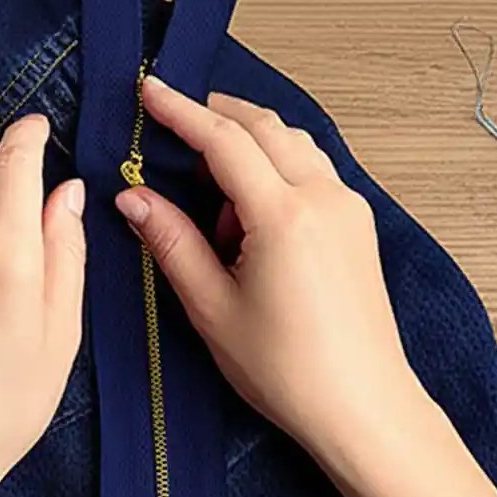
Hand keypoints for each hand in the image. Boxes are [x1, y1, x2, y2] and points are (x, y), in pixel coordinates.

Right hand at [115, 77, 496, 496]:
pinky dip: (276, 170)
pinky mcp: (358, 225)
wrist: (364, 408)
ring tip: (209, 195)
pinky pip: (312, 171)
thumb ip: (172, 242)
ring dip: (248, 146)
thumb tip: (132, 197)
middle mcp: (324, 198)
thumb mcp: (212, 308)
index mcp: (285, 216)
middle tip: (171, 125)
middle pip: (264, 126)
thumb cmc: (288, 370)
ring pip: (292, 144)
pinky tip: (250, 215)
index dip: (180, 110)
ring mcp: (348, 208)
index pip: (224, 139)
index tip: (149, 89)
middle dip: (215, 116)